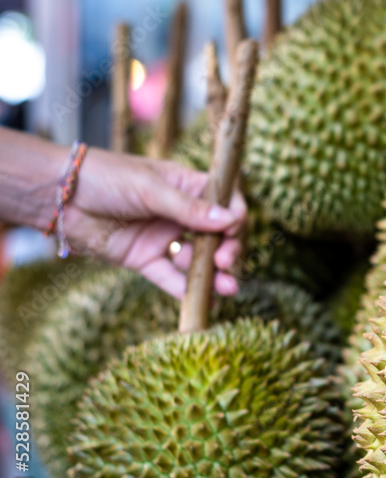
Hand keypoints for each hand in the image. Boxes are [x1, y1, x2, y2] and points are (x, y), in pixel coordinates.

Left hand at [63, 148, 246, 299]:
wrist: (58, 196)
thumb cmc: (105, 178)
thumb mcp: (150, 189)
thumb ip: (189, 209)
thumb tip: (230, 221)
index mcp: (186, 186)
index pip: (224, 202)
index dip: (235, 217)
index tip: (234, 229)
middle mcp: (179, 213)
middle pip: (216, 235)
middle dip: (226, 249)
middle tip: (225, 260)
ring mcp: (162, 237)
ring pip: (196, 260)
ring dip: (213, 274)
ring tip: (226, 287)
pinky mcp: (144, 259)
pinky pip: (169, 277)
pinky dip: (185, 289)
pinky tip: (201, 298)